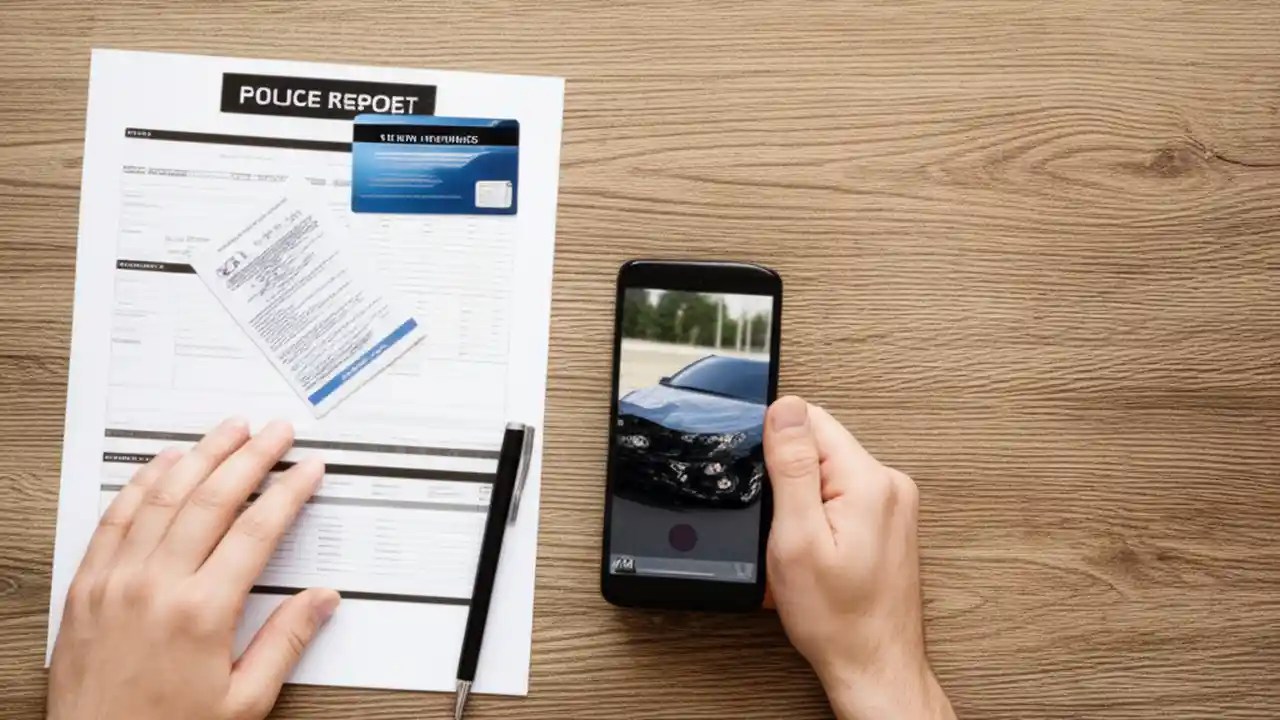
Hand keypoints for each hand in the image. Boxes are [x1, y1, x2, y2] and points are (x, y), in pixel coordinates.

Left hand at [47, 418, 339, 719]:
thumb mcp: (243, 702)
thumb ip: (285, 644)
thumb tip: (321, 600)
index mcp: (201, 614)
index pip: (257, 531)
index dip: (288, 492)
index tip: (307, 470)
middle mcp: (155, 588)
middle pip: (212, 500)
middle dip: (250, 457)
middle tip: (275, 433)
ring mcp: (116, 583)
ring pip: (162, 498)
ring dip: (199, 457)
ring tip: (227, 431)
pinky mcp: (87, 589)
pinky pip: (115, 520)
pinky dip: (140, 484)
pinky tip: (161, 464)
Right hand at [763, 396, 953, 719]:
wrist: (873, 665)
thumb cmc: (837, 618)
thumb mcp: (796, 539)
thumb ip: (791, 467)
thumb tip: (786, 409)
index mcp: (869, 481)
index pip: (811, 420)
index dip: (777, 451)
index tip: (773, 493)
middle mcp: (890, 484)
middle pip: (820, 446)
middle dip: (790, 480)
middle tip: (788, 529)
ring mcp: (894, 503)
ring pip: (828, 473)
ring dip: (805, 502)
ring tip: (805, 546)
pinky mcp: (890, 520)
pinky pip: (842, 495)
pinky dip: (821, 517)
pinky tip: (820, 552)